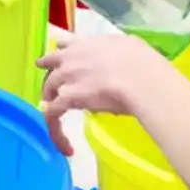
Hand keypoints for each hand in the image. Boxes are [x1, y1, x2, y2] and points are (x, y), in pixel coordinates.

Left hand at [37, 33, 174, 155]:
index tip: (54, 62)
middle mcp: (70, 57)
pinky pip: (51, 113)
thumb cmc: (142, 63)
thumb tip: (115, 62)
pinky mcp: (66, 97)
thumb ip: (113, 52)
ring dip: (51, 103)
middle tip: (54, 93)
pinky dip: (56, 129)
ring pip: (48, 89)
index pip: (63, 44)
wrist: (140, 79)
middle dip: (51, 79)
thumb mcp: (126, 45)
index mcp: (86, 44)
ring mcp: (66, 76)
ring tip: (58, 120)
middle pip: (49, 65)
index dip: (58, 55)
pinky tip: (66, 145)